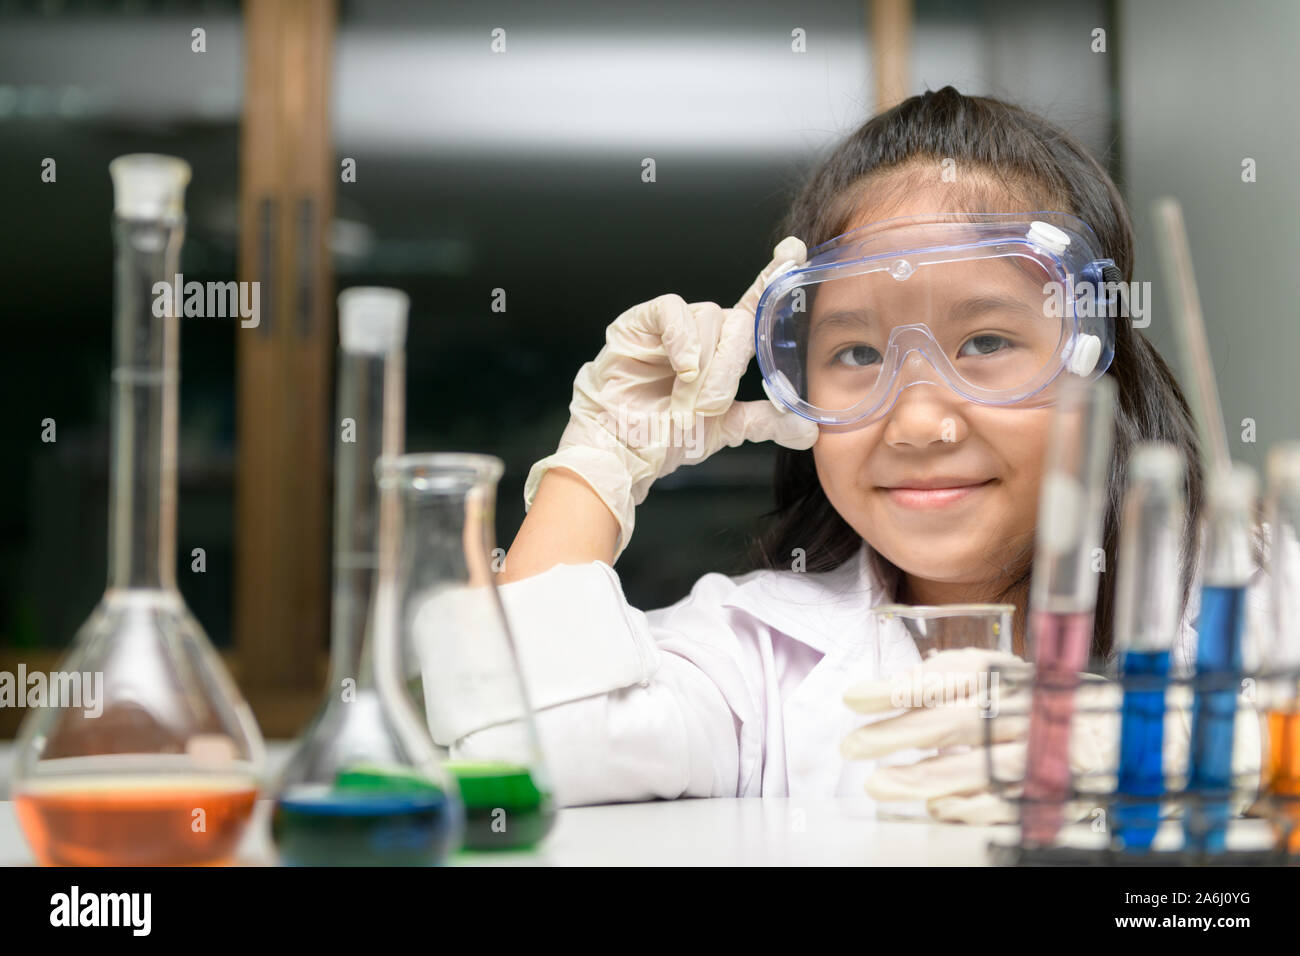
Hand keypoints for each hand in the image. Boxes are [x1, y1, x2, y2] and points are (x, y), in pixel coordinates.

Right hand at [523, 237, 819, 559]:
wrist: (622, 451)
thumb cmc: (664, 437)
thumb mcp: (725, 430)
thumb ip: (765, 421)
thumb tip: (807, 430)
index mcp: (721, 353)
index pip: (752, 309)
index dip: (772, 278)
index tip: (794, 251)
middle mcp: (699, 335)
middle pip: (735, 322)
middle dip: (729, 365)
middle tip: (711, 403)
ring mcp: (669, 327)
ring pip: (708, 318)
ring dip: (704, 363)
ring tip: (686, 396)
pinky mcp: (639, 323)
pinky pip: (672, 311)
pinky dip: (682, 339)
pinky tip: (681, 367)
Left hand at [840, 648, 1261, 825]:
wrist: (1138, 732)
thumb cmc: (1057, 698)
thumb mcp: (1012, 672)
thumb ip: (965, 671)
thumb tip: (913, 676)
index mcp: (1009, 677)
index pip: (941, 680)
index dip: (894, 688)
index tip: (854, 697)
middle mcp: (1021, 711)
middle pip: (947, 724)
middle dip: (893, 735)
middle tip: (852, 745)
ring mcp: (1039, 752)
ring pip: (970, 767)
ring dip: (918, 778)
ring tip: (879, 783)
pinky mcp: (1053, 789)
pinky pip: (1003, 802)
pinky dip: (965, 806)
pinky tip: (934, 807)